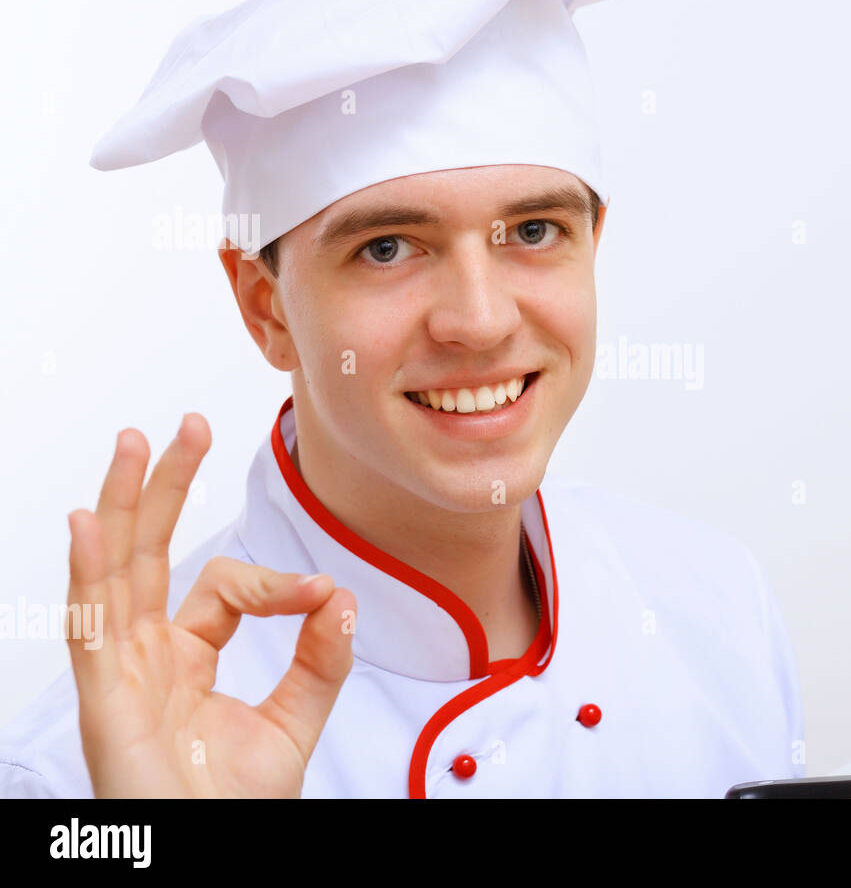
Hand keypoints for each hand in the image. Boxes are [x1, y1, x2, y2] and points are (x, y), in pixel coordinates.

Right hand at [66, 413, 355, 796]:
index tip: (321, 595)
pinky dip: (87, 573)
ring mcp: (120, 672)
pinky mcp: (104, 700)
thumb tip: (343, 594)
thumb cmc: (234, 806)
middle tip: (186, 425)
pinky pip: (91, 627)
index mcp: (187, 656)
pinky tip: (88, 523)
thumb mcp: (294, 720)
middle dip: (165, 485)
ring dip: (122, 503)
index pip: (224, 586)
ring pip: (115, 570)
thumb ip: (322, 659)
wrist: (212, 853)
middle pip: (150, 552)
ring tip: (133, 441)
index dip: (276, 581)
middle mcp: (147, 654)